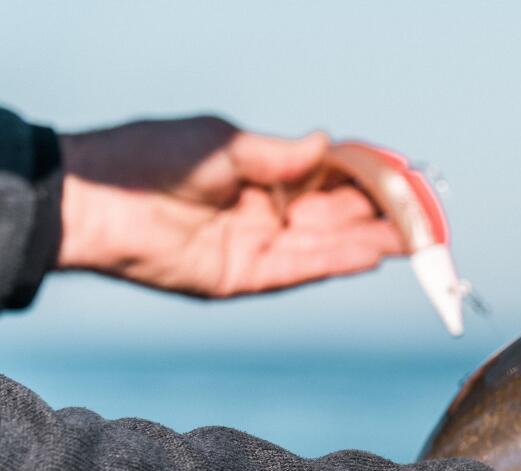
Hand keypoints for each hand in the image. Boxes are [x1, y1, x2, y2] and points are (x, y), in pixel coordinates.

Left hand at [57, 116, 405, 296]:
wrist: (95, 201)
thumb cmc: (151, 158)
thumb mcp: (225, 144)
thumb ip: (281, 155)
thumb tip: (327, 143)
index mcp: (263, 174)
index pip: (330, 177)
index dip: (368, 178)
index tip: (406, 176)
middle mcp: (266, 211)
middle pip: (337, 215)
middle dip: (381, 215)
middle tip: (425, 216)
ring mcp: (257, 245)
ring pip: (327, 245)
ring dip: (372, 241)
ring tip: (415, 239)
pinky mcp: (244, 276)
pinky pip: (301, 270)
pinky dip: (338, 261)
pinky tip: (374, 253)